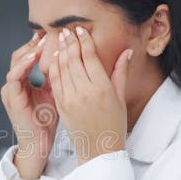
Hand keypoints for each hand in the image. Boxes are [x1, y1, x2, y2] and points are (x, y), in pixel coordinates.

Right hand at [1, 33, 58, 179]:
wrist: (39, 144)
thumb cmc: (46, 122)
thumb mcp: (55, 94)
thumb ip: (57, 77)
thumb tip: (69, 59)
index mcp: (22, 83)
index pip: (27, 57)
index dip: (38, 45)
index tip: (52, 35)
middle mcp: (14, 85)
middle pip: (19, 55)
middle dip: (32, 44)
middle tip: (46, 34)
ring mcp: (10, 91)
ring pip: (15, 62)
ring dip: (28, 51)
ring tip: (41, 42)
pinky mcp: (11, 98)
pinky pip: (14, 76)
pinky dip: (23, 65)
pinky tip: (34, 57)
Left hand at [49, 27, 130, 164]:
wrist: (99, 149)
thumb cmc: (113, 125)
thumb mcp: (120, 98)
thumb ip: (120, 72)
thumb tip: (127, 52)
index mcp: (102, 88)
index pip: (90, 57)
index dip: (84, 41)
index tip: (81, 30)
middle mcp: (85, 92)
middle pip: (74, 60)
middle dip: (70, 42)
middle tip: (67, 30)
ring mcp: (71, 99)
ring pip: (62, 69)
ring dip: (60, 52)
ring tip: (60, 39)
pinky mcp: (61, 106)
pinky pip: (55, 82)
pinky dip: (54, 68)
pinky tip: (55, 59)